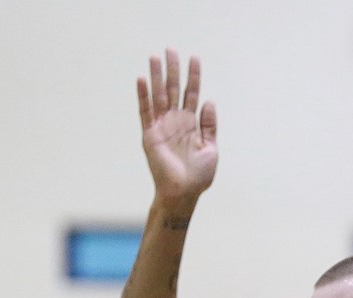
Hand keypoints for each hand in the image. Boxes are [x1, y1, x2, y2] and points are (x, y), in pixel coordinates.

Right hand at [137, 50, 217, 202]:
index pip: (192, 94)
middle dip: (172, 70)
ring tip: (154, 57)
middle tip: (170, 49)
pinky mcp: (150, 135)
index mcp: (191, 124)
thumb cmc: (198, 176)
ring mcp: (161, 127)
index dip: (193, 76)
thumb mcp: (211, 148)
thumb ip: (209, 125)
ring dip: (156, 77)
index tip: (194, 58)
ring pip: (158, 96)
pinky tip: (142, 80)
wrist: (183, 193)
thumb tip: (209, 101)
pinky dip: (143, 96)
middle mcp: (175, 122)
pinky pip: (145, 112)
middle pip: (173, 90)